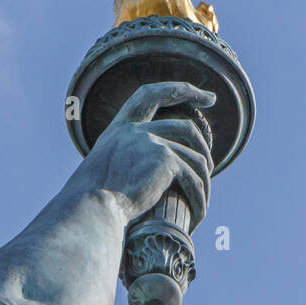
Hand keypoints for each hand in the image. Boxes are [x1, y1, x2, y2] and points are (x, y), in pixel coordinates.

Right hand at [82, 81, 215, 226]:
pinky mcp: (165, 159)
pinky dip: (200, 200)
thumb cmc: (92, 201)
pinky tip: (199, 214)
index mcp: (119, 129)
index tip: (205, 96)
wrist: (91, 207)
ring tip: (201, 203)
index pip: (150, 95)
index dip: (179, 90)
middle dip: (206, 139)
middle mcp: (136, 130)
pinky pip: (194, 179)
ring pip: (195, 160)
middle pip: (185, 127)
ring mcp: (152, 142)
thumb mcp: (102, 170)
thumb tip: (137, 176)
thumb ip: (121, 162)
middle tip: (214, 162)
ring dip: (203, 184)